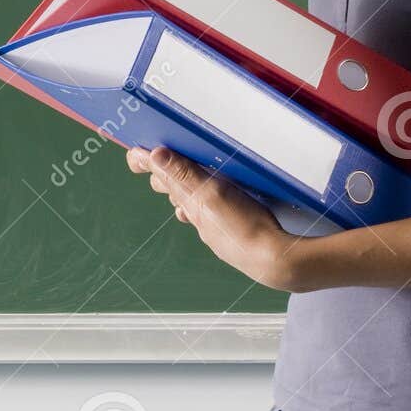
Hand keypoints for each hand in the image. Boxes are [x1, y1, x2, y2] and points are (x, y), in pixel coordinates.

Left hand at [126, 146, 297, 290]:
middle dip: (164, 171)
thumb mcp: (211, 194)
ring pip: (190, 198)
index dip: (144, 162)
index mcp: (187, 199)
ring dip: (187, 184)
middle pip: (170, 187)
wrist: (273, 259)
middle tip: (162, 152)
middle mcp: (194, 212)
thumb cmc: (243, 230)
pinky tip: (220, 193)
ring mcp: (211, 221)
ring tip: (190, 168)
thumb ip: (184, 175)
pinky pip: (209, 209)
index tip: (137, 151)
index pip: (157, 176)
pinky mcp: (227, 226)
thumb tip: (155, 156)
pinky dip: (208, 198)